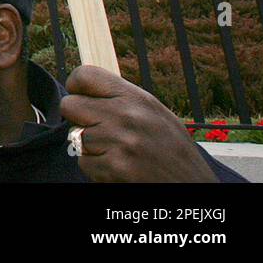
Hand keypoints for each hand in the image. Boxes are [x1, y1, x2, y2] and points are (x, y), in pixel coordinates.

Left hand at [59, 65, 215, 182]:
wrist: (193, 187)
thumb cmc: (173, 152)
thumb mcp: (155, 114)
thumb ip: (122, 100)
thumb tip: (85, 89)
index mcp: (137, 98)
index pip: (84, 75)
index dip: (76, 87)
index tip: (80, 97)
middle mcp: (126, 115)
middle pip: (69, 105)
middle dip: (78, 120)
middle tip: (98, 130)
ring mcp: (120, 141)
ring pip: (76, 137)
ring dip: (92, 148)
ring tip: (118, 154)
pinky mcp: (115, 166)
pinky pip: (84, 163)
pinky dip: (97, 169)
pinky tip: (119, 169)